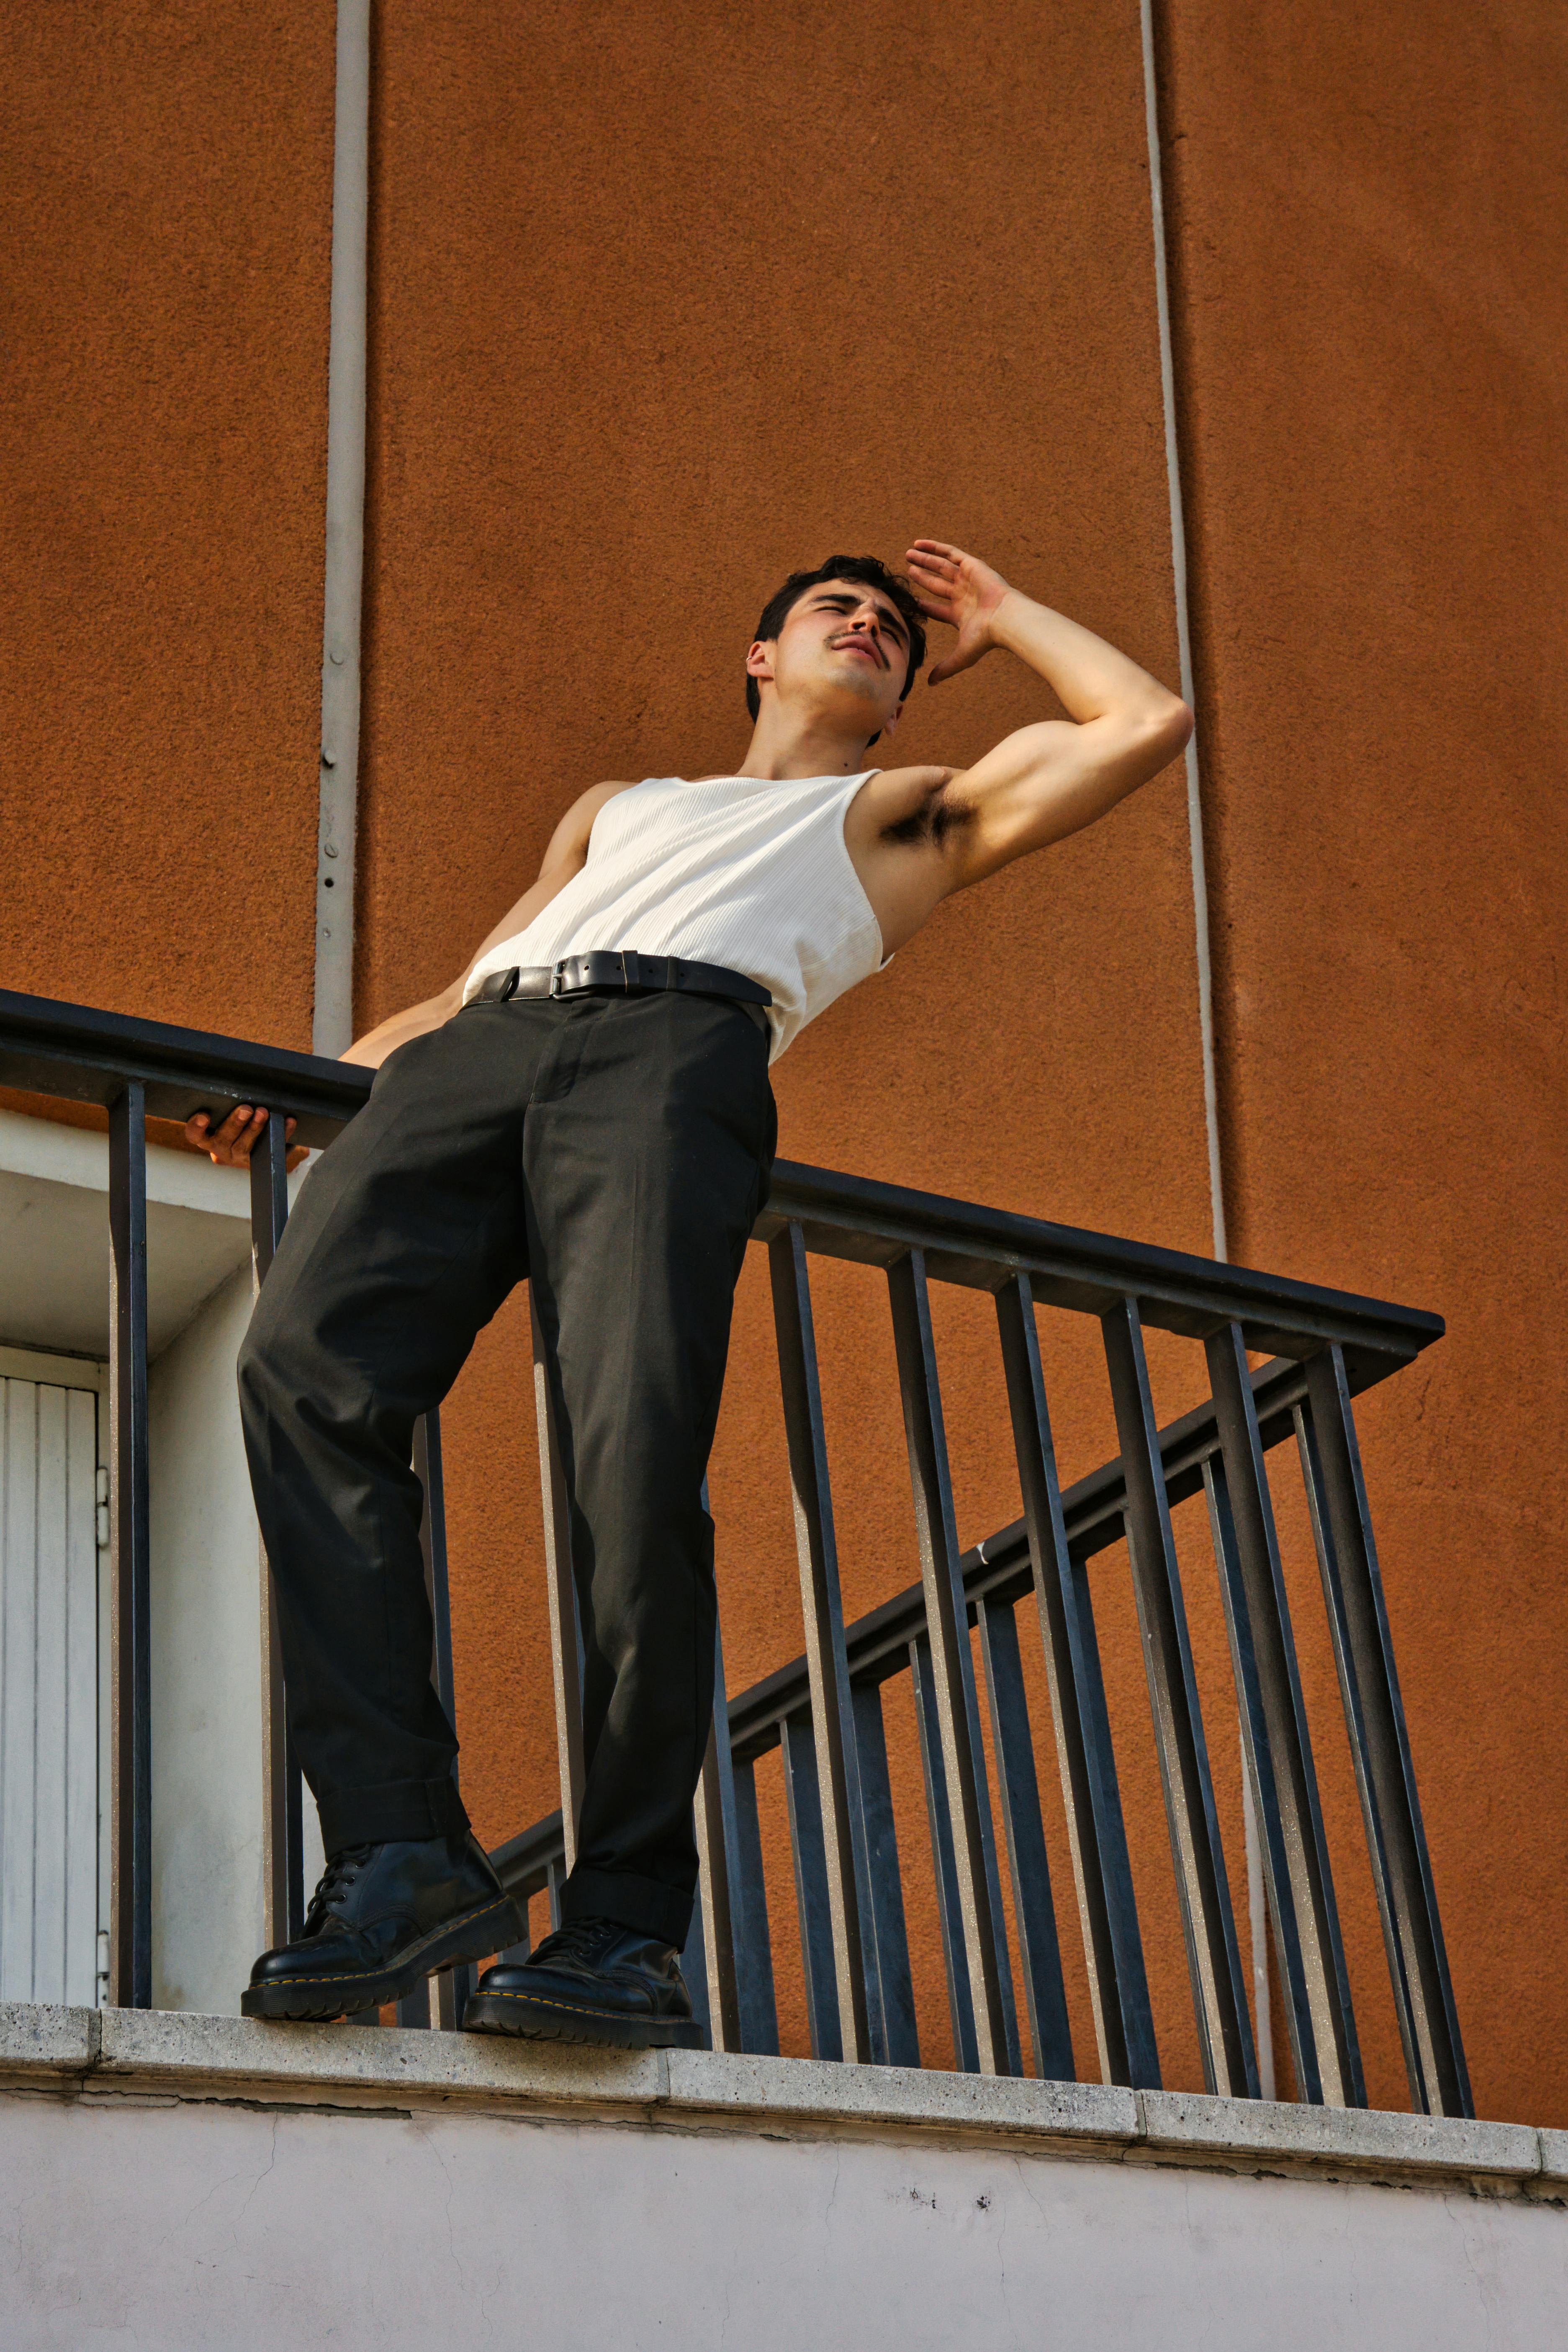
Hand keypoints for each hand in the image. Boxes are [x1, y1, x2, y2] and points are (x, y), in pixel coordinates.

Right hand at [184, 1103, 306, 1170]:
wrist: (255, 1147)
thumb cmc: (235, 1121)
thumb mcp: (225, 1112)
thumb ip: (225, 1100)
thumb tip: (236, 1072)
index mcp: (207, 1138)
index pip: (195, 1135)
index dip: (196, 1127)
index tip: (204, 1115)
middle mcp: (220, 1150)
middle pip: (224, 1138)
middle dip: (235, 1123)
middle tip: (246, 1109)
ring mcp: (240, 1158)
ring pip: (246, 1145)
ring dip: (256, 1128)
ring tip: (264, 1112)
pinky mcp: (261, 1161)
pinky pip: (273, 1149)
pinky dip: (283, 1134)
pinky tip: (288, 1121)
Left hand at [904, 540, 1012, 685]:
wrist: (1005, 619)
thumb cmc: (986, 638)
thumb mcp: (961, 656)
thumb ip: (945, 667)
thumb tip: (929, 684)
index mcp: (961, 614)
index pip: (938, 608)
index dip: (924, 606)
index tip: (911, 601)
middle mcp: (964, 595)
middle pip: (938, 584)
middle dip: (923, 578)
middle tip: (907, 571)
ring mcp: (968, 579)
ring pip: (941, 567)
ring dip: (925, 561)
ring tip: (907, 555)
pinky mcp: (972, 566)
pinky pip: (950, 553)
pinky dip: (935, 548)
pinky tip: (919, 544)